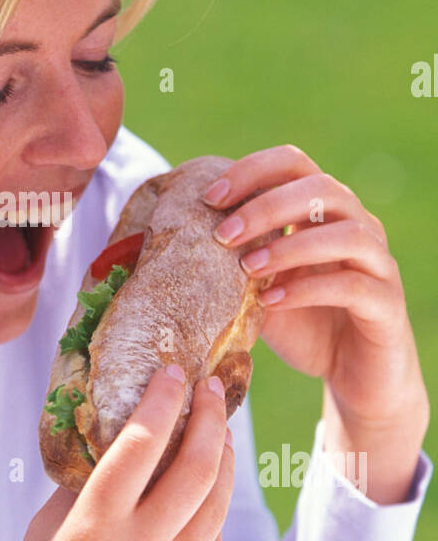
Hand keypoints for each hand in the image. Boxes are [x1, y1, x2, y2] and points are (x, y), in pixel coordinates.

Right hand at [0, 369, 232, 540]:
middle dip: (211, 419)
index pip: (141, 443)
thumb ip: (79, 492)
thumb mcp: (41, 538)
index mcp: (93, 526)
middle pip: (197, 468)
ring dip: (223, 464)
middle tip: (211, 391)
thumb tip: (108, 447)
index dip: (162, 399)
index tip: (173, 370)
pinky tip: (205, 503)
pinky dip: (212, 519)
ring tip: (219, 437)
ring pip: (216, 509)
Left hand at [203, 143, 429, 499]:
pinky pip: (354, 285)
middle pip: (320, 187)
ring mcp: (377, 262)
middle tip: (223, 234)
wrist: (354, 376)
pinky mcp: (386, 304)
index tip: (210, 197)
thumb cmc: (303, 324)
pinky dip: (309, 288)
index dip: (251, 171)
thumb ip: (229, 262)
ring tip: (248, 267)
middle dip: (265, 206)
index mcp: (322, 210)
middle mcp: (357, 225)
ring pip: (345, 232)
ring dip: (291, 245)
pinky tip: (273, 302)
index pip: (292, 163)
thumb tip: (154, 249)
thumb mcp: (256, 289)